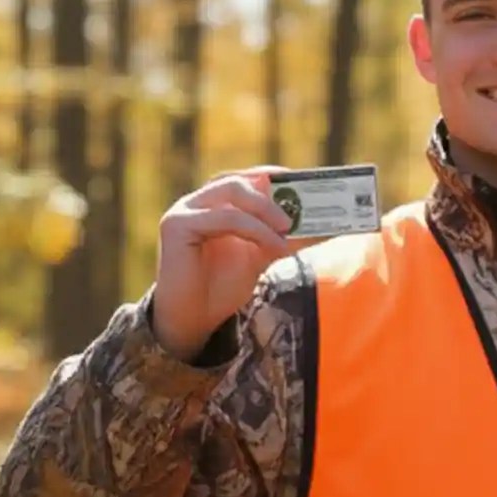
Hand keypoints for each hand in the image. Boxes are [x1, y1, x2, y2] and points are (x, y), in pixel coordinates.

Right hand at [151, 166, 306, 360]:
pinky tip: (274, 246)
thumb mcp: (261, 256)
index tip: (303, 182)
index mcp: (214, 205)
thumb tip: (320, 225)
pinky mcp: (176, 225)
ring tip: (287, 229)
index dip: (272, 176)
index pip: (244, 179)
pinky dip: (255, 229)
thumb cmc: (223, 287)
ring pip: (231, 192)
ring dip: (265, 208)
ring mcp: (184, 211)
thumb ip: (282, 237)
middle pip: (238, 181)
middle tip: (299, 213)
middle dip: (272, 192)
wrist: (192, 320)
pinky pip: (224, 218)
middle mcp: (197, 203)